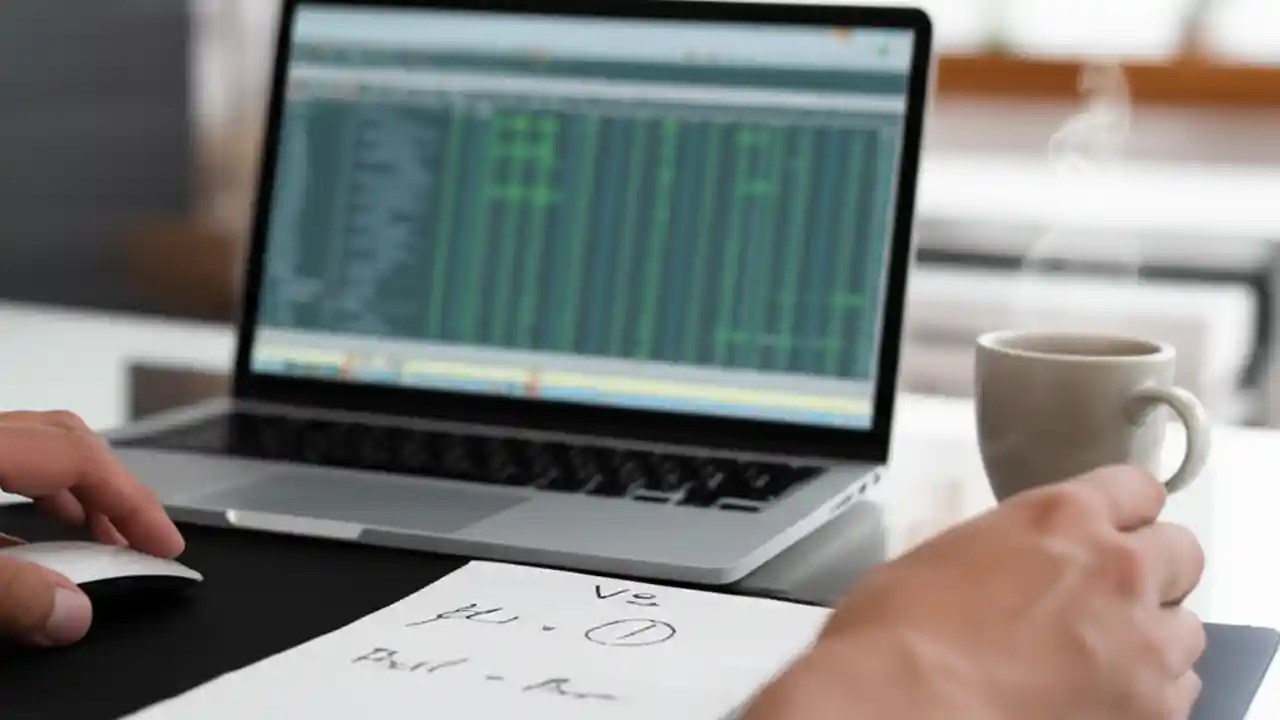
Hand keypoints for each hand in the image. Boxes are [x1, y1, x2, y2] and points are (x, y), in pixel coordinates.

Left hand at [0, 411, 183, 645]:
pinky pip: (1, 471)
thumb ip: (12, 592)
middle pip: (65, 441)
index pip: (81, 458)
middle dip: (114, 491)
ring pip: (33, 451)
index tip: (166, 545)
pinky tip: (28, 545)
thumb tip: (71, 613)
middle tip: (140, 540)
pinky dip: (28, 500)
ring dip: (73, 494)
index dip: (135, 501)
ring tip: (96, 538)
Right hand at [747, 466, 1204, 719]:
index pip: (1138, 488)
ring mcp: (1142, 643)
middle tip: (1109, 598)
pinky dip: (1149, 695)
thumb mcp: (943, 556)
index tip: (1115, 530)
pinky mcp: (1151, 710)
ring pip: (1187, 629)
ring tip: (1103, 658)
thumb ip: (1003, 548)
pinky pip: (1179, 693)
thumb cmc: (898, 638)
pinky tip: (1101, 699)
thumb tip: (1005, 568)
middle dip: (1150, 573)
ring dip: (1152, 637)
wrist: (902, 705)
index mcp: (1060, 517)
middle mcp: (1117, 569)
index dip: (1124, 513)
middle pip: (1181, 554)